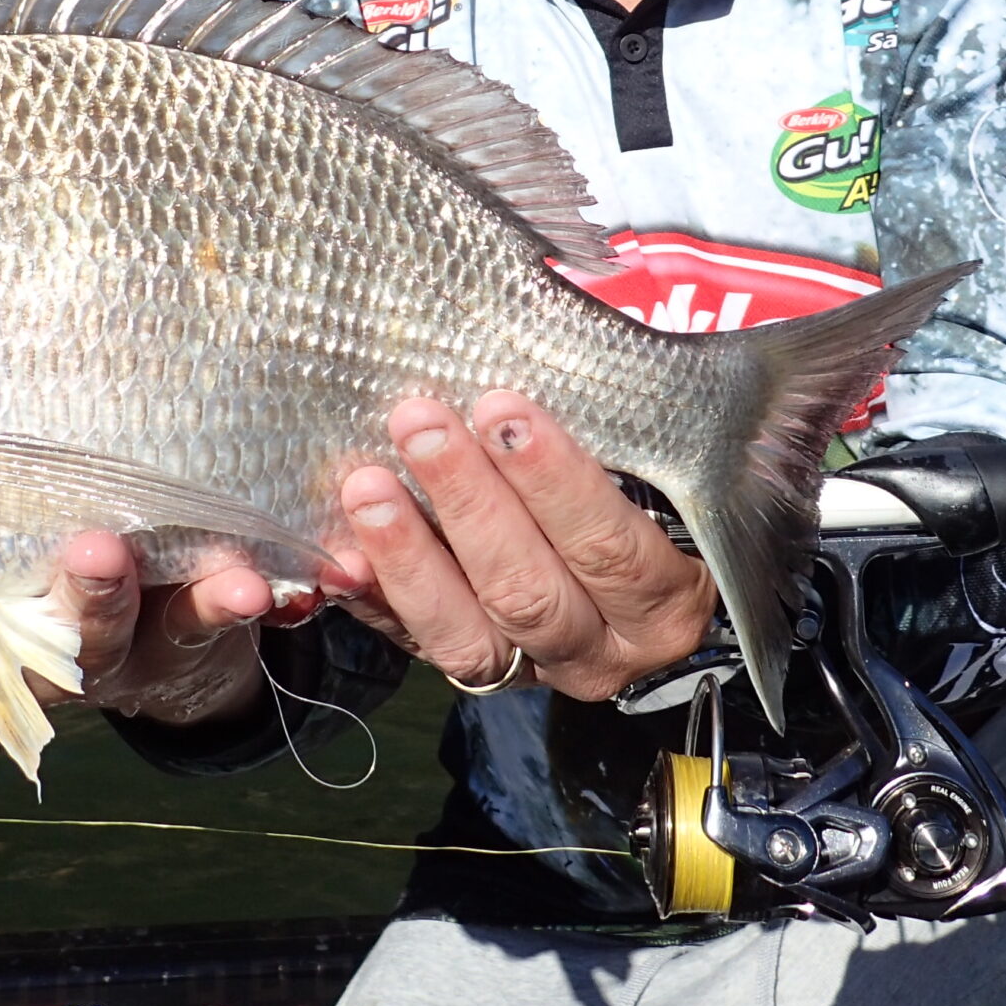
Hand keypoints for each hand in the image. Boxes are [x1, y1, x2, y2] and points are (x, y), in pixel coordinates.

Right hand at [0, 489, 278, 725]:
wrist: (187, 640)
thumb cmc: (61, 547)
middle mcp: (8, 649)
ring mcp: (92, 658)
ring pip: (75, 642)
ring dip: (83, 594)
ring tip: (94, 544)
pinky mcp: (177, 648)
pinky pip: (195, 628)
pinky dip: (216, 605)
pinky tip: (242, 580)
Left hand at [327, 391, 716, 703]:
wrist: (631, 573)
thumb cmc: (649, 488)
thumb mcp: (662, 458)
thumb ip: (629, 422)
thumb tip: (554, 333)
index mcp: (665, 600)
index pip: (609, 548)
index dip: (554, 482)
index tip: (501, 409)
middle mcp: (602, 652)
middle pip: (529, 589)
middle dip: (468, 502)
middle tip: (418, 422)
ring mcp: (534, 671)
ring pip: (467, 635)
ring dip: (410, 554)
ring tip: (366, 486)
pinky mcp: (475, 672)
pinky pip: (417, 646)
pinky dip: (375, 602)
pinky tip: (341, 557)